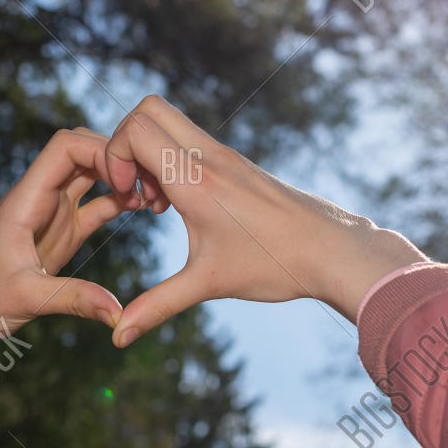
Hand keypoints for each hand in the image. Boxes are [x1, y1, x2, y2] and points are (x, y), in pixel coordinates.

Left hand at [0, 127, 137, 420]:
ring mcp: (52, 212)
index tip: (128, 179)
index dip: (101, 150)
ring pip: (94, 175)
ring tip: (159, 195)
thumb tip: (119, 314)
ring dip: (124, 178)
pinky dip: (120, 201)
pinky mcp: (62, 232)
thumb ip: (74, 299)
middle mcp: (40, 197)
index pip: (65, 147)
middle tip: (154, 183)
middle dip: (120, 158)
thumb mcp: (27, 299)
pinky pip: (97, 205)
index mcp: (26, 199)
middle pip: (84, 151)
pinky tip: (146, 208)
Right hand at [102, 96, 424, 344]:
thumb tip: (117, 338)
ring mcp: (226, 155)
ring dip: (150, 154)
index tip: (125, 198)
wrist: (333, 250)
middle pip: (149, 109)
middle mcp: (210, 156)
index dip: (113, 157)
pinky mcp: (237, 163)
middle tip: (133, 191)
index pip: (136, 131)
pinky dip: (172, 161)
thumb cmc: (275, 264)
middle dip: (125, 144)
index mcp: (196, 179)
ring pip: (171, 122)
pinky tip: (181, 205)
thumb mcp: (208, 284)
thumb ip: (156, 307)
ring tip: (156, 204)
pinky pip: (191, 141)